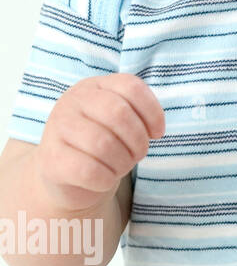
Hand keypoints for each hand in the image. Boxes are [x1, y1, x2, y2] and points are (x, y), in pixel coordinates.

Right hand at [33, 73, 164, 212]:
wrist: (67, 173)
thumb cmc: (104, 142)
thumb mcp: (121, 120)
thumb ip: (139, 114)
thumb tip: (155, 130)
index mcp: (94, 86)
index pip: (131, 87)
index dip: (153, 112)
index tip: (157, 133)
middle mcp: (72, 101)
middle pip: (118, 114)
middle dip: (138, 141)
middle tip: (138, 154)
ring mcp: (57, 128)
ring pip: (103, 144)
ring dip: (123, 163)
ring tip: (121, 166)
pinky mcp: (51, 159)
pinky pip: (89, 171)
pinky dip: (107, 179)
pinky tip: (105, 178)